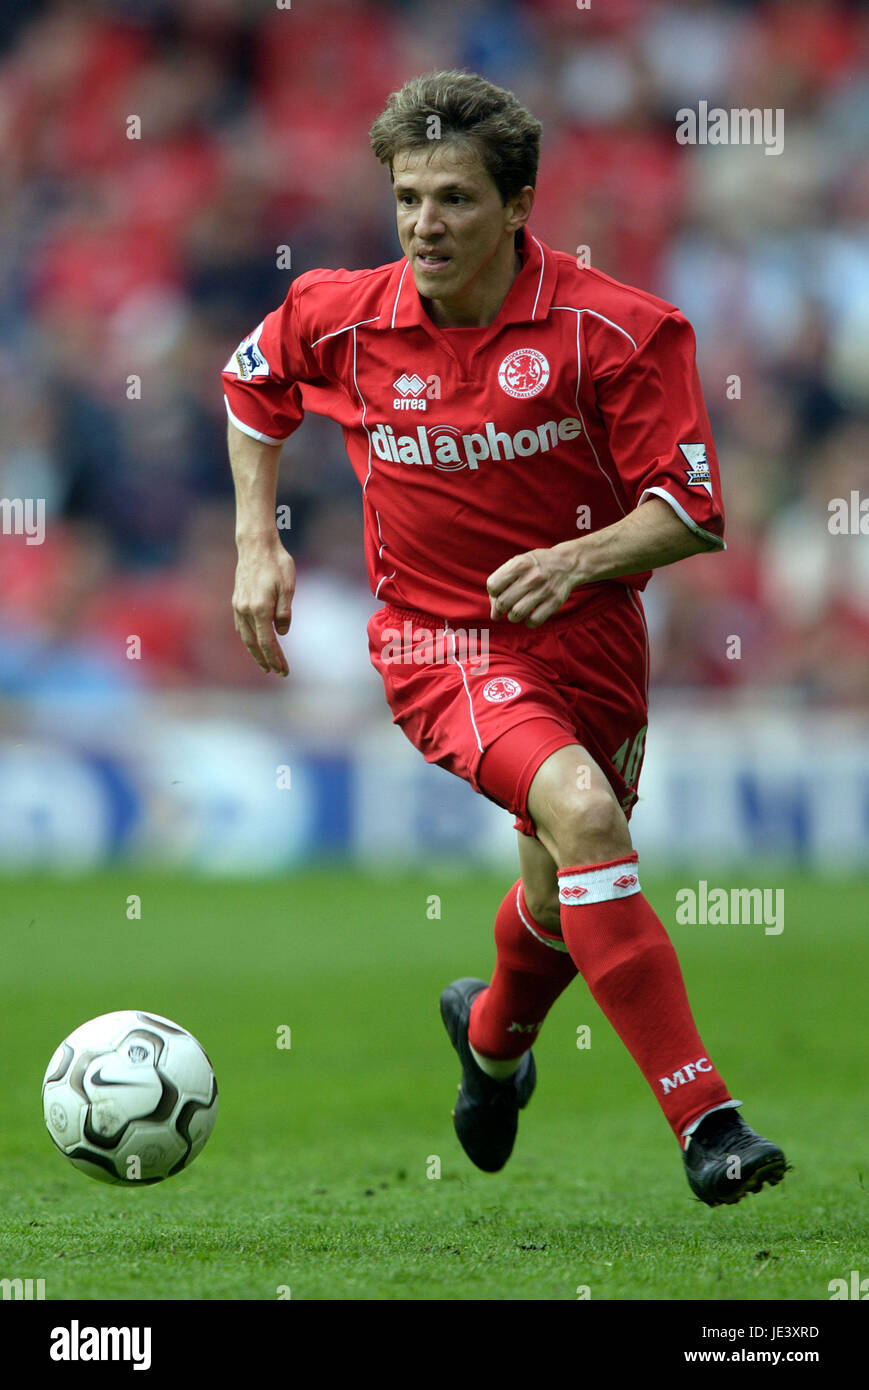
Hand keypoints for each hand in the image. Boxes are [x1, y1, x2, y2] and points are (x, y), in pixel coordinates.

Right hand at [232, 539, 295, 675]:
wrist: (256, 545)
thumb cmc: (277, 563)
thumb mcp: (289, 587)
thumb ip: (284, 612)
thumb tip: (281, 633)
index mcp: (260, 608)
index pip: (267, 642)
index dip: (276, 658)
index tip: (284, 670)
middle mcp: (245, 610)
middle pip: (254, 644)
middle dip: (266, 660)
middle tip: (277, 672)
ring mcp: (238, 606)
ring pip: (245, 637)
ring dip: (255, 653)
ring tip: (266, 664)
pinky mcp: (236, 601)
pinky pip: (240, 627)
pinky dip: (247, 639)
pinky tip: (254, 643)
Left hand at [487, 544, 577, 626]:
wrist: (568, 563)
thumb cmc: (536, 566)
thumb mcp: (518, 564)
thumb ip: (501, 584)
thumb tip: (494, 615)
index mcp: (520, 564)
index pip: (492, 585)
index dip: (493, 593)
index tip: (500, 592)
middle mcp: (532, 577)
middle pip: (503, 602)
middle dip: (502, 607)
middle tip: (509, 604)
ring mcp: (544, 590)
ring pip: (516, 614)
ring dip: (513, 616)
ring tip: (518, 610)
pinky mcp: (555, 602)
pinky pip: (533, 621)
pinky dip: (529, 622)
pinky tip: (531, 615)